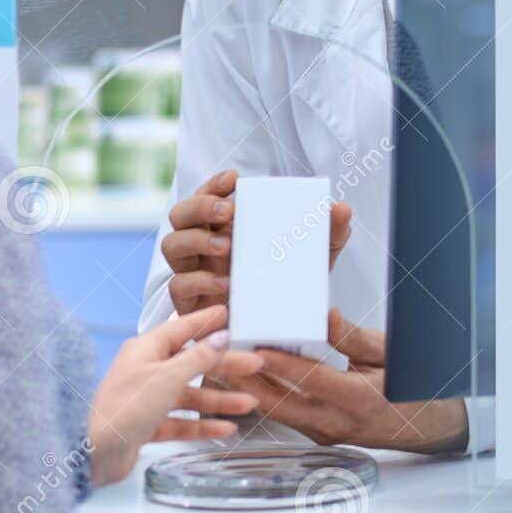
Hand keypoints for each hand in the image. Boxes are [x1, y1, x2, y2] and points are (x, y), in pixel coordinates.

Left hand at [86, 306, 266, 486]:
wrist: (95, 451)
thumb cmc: (123, 409)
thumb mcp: (167, 378)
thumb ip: (198, 358)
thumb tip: (219, 338)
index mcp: (146, 349)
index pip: (183, 328)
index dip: (208, 322)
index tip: (230, 317)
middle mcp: (146, 370)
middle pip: (192, 363)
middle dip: (223, 366)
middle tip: (252, 363)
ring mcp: (146, 397)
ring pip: (189, 394)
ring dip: (218, 400)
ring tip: (247, 403)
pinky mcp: (147, 423)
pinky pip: (181, 420)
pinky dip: (202, 424)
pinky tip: (223, 429)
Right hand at [160, 169, 352, 314]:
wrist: (277, 334)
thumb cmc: (288, 285)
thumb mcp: (314, 258)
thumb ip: (329, 232)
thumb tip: (340, 207)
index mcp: (223, 227)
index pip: (207, 195)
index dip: (213, 184)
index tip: (235, 178)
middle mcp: (201, 245)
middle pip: (180, 214)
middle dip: (200, 206)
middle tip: (230, 211)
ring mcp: (192, 272)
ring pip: (171, 245)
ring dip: (196, 240)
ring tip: (228, 246)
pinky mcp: (190, 304)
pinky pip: (179, 287)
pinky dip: (199, 281)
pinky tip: (226, 283)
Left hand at [228, 309, 468, 453]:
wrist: (426, 426)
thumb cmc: (412, 388)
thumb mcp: (388, 354)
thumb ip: (353, 338)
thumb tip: (326, 317)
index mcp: (360, 399)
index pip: (313, 380)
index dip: (282, 364)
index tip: (255, 347)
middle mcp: (338, 422)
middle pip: (282, 403)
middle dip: (248, 380)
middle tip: (222, 355)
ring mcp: (326, 433)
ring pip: (278, 412)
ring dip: (251, 388)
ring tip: (223, 363)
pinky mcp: (318, 434)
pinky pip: (285, 415)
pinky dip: (265, 395)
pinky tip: (248, 377)